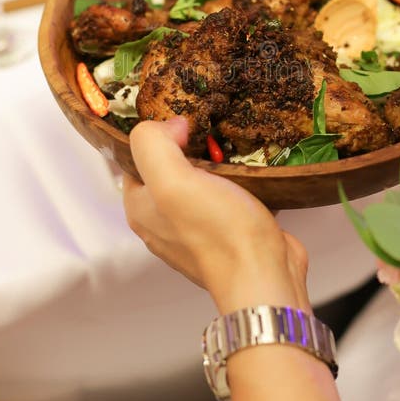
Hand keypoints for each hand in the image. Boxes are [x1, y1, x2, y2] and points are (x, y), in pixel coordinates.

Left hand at [123, 118, 310, 314]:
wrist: (263, 275)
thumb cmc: (218, 231)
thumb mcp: (172, 180)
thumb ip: (154, 145)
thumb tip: (171, 125)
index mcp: (141, 208)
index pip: (136, 158)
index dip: (158, 135)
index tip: (185, 125)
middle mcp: (163, 221)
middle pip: (169, 167)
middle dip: (190, 146)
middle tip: (212, 133)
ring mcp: (196, 229)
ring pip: (200, 181)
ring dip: (217, 163)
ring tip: (233, 149)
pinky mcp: (228, 232)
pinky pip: (228, 196)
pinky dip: (239, 182)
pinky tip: (252, 171)